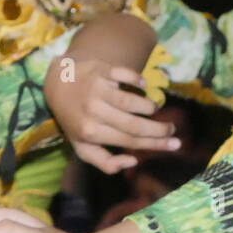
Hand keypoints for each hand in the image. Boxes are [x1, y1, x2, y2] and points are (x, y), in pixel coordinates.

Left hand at [44, 59, 179, 173]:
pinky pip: (125, 74)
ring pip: (132, 101)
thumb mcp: (82, 146)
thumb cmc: (75, 118)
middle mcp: (94, 112)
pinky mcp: (102, 70)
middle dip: (158, 129)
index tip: (174, 144)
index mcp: (91, 133)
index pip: (129, 140)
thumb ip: (105, 162)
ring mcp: (98, 90)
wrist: (58, 84)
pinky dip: (138, 80)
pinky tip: (143, 86)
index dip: (154, 143)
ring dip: (149, 106)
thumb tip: (133, 161)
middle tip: (172, 129)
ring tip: (154, 110)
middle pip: (133, 124)